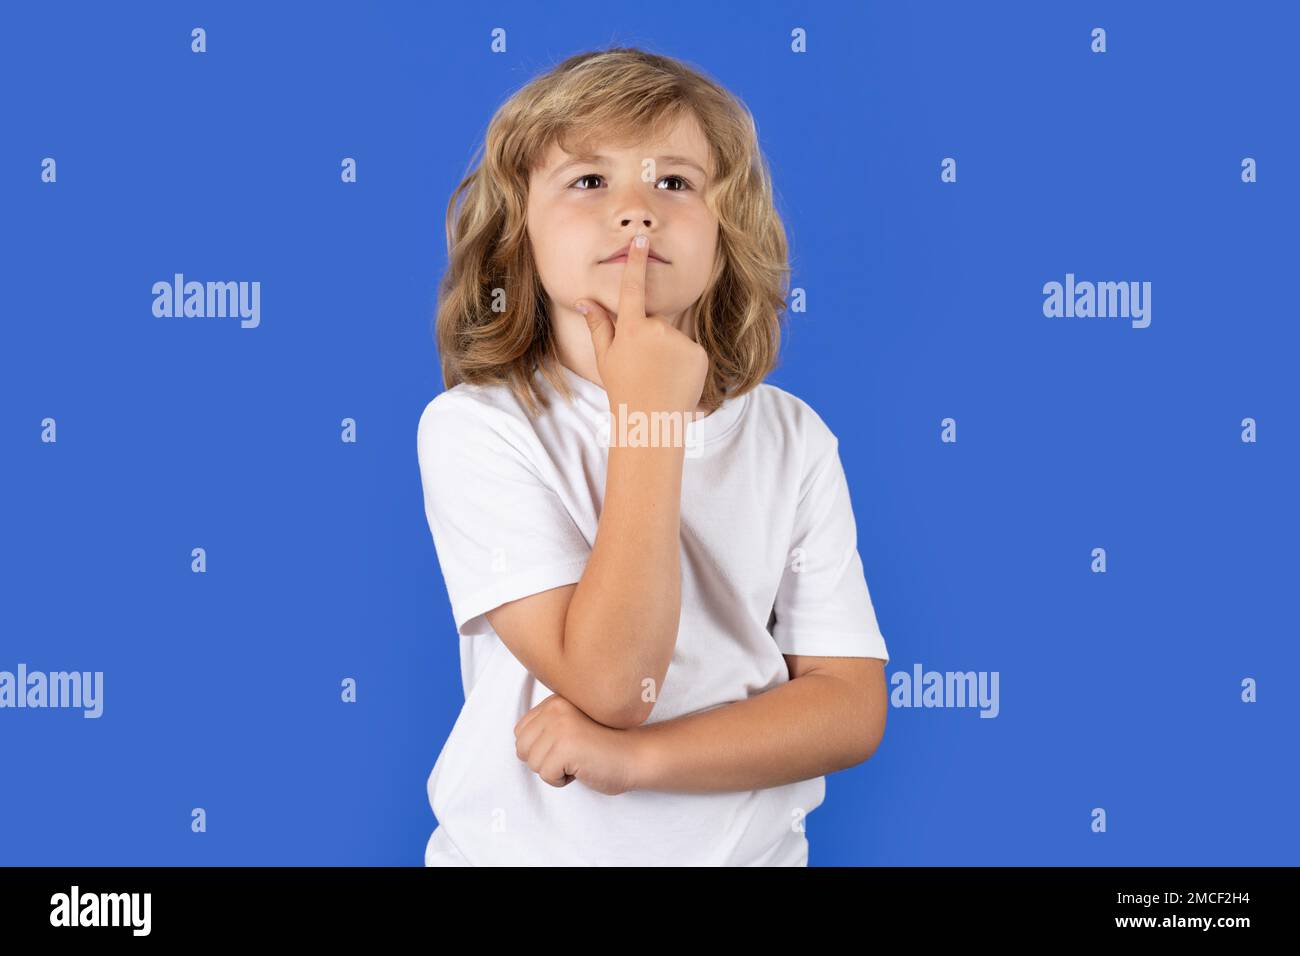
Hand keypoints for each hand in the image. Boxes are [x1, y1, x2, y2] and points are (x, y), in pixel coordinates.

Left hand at [514, 693, 640, 795]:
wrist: (635, 756)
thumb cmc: (604, 747)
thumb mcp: (571, 726)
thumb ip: (547, 726)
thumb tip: (520, 747)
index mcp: (555, 701)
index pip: (521, 731)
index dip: (541, 748)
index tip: (567, 747)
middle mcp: (555, 708)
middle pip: (522, 748)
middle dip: (544, 760)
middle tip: (572, 755)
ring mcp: (560, 726)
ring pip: (533, 763)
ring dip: (554, 770)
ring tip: (579, 760)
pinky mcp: (565, 747)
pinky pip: (545, 775)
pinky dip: (562, 781)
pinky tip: (582, 768)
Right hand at [576, 234, 708, 417]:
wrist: (652, 421)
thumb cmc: (624, 390)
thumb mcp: (606, 358)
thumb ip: (599, 325)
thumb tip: (584, 301)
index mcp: (631, 328)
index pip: (632, 288)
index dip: (636, 262)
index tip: (641, 240)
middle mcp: (657, 329)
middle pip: (654, 322)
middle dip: (649, 338)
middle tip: (642, 367)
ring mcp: (680, 341)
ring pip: (672, 337)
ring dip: (667, 352)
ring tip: (659, 376)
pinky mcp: (699, 353)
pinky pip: (689, 350)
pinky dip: (683, 362)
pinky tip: (675, 380)